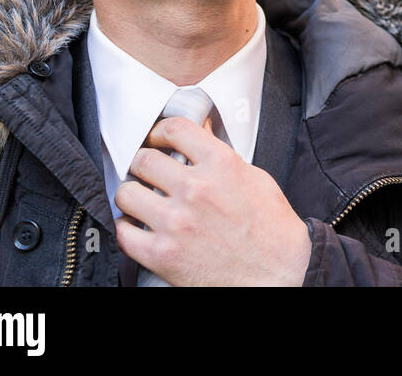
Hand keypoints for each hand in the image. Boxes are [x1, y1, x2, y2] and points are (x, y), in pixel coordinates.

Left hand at [114, 115, 310, 285]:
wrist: (278, 273)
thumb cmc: (271, 228)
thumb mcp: (255, 178)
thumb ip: (223, 155)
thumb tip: (202, 133)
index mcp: (221, 164)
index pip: (175, 129)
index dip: (160, 131)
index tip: (157, 139)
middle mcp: (195, 189)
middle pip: (143, 159)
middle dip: (143, 163)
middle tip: (148, 172)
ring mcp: (176, 222)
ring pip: (126, 193)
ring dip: (132, 195)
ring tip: (141, 200)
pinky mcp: (162, 253)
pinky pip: (123, 232)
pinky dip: (127, 228)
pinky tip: (138, 227)